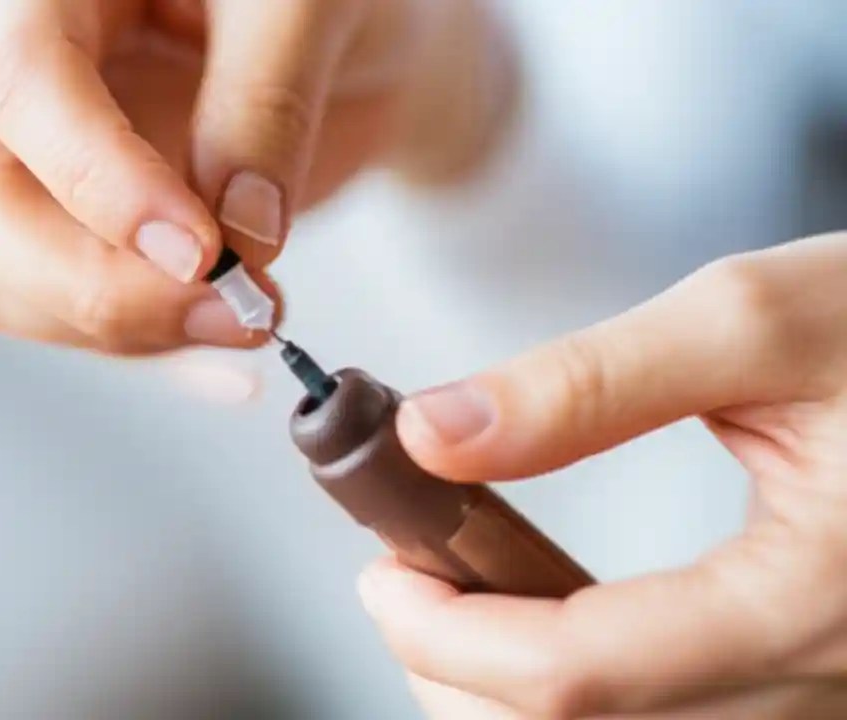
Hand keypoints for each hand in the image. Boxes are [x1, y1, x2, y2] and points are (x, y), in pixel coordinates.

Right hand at [0, 0, 508, 354]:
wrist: (334, 35)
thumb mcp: (309, 7)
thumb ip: (270, 106)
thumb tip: (240, 234)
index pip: (19, 86)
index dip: (98, 183)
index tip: (201, 251)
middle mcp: (9, 76)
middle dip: (95, 287)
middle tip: (231, 309)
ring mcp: (24, 163)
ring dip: (112, 329)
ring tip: (242, 313)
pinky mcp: (58, 232)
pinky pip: (42, 317)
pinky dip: (130, 351)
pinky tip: (216, 349)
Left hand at [361, 233, 846, 717]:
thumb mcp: (760, 322)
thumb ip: (590, 384)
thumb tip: (436, 435)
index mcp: (810, 607)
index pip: (579, 679)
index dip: (447, 635)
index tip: (382, 568)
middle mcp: (820, 687)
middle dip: (457, 669)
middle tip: (406, 574)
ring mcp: (818, 697)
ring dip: (503, 686)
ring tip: (457, 587)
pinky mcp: (810, 682)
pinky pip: (661, 718)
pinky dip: (573, 685)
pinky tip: (538, 614)